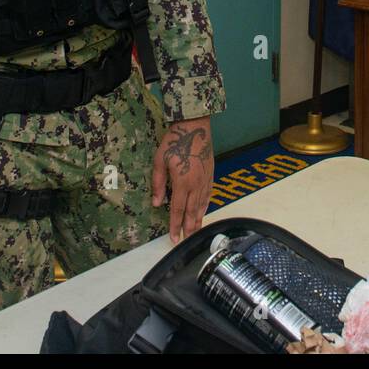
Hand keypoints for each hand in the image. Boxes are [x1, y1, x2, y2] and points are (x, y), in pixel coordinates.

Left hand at [151, 116, 213, 242]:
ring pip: (202, 205)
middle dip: (189, 228)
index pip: (178, 210)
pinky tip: (203, 212)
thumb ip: (158, 184)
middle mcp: (196, 184)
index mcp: (183, 183)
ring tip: (195, 231)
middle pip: (192, 212)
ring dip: (198, 220)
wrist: (195, 127)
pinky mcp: (210, 174)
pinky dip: (205, 206)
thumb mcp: (159, 161)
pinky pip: (208, 195)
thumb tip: (157, 203)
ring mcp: (205, 180)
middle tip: (186, 241)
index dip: (175, 225)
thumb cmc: (174, 142)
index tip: (174, 238)